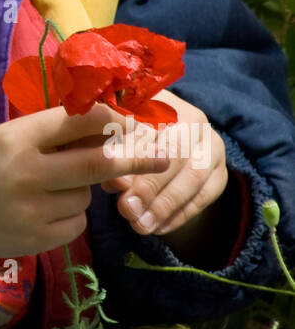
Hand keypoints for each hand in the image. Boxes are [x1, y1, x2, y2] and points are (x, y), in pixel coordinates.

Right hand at [0, 101, 170, 260]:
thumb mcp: (8, 135)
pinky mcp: (34, 240)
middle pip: (97, 163)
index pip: (78, 121)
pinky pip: (75, 223)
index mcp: (18, 138)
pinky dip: (69, 216)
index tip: (132, 123)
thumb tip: (109, 127)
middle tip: (163, 155)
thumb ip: (52, 133)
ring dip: (80, 190)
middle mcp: (27, 173)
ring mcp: (31, 210)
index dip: (112, 119)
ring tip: (46, 188)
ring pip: (85, 196)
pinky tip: (43, 210)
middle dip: (135, 158)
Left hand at [98, 88, 227, 244]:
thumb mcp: (109, 137)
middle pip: (176, 152)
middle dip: (151, 186)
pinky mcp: (220, 170)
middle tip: (128, 211)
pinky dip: (181, 214)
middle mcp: (193, 118)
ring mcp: (212, 144)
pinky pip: (206, 195)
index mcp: (162, 101)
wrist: (158, 141)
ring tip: (141, 226)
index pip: (151, 126)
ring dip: (166, 205)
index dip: (133, 156)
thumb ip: (110, 153)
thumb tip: (116, 181)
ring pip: (194, 176)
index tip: (113, 185)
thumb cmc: (119, 136)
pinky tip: (158, 228)